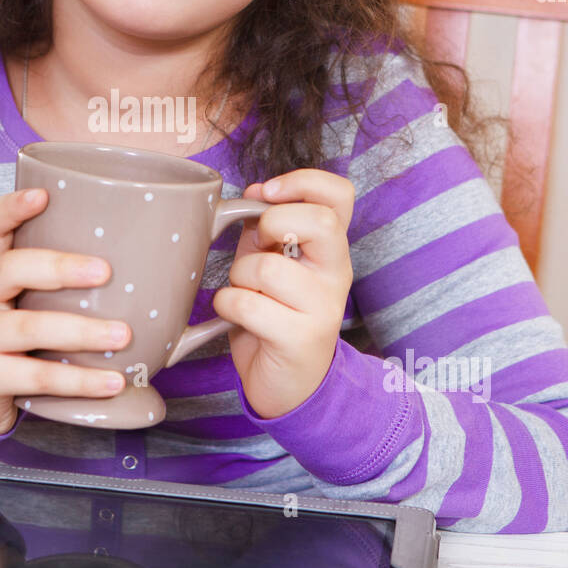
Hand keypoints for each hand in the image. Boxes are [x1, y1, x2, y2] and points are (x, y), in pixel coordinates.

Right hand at [0, 187, 132, 435]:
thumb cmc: (7, 332)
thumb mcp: (14, 297)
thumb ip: (54, 276)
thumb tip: (150, 256)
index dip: (12, 206)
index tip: (43, 194)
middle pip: (10, 269)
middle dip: (58, 267)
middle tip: (106, 271)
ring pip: (28, 327)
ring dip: (81, 331)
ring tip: (123, 335)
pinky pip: (36, 376)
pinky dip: (79, 380)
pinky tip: (113, 382)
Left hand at [211, 169, 354, 419]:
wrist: (289, 386)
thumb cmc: (274, 316)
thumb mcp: (271, 264)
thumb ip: (266, 230)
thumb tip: (253, 194)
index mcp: (330, 248)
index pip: (339, 194)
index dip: (302, 181)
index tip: (267, 193)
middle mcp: (336, 274)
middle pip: (319, 222)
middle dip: (271, 224)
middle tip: (258, 246)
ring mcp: (324, 308)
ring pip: (268, 268)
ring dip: (238, 277)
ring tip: (242, 292)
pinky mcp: (302, 339)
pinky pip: (249, 306)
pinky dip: (228, 306)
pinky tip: (232, 316)